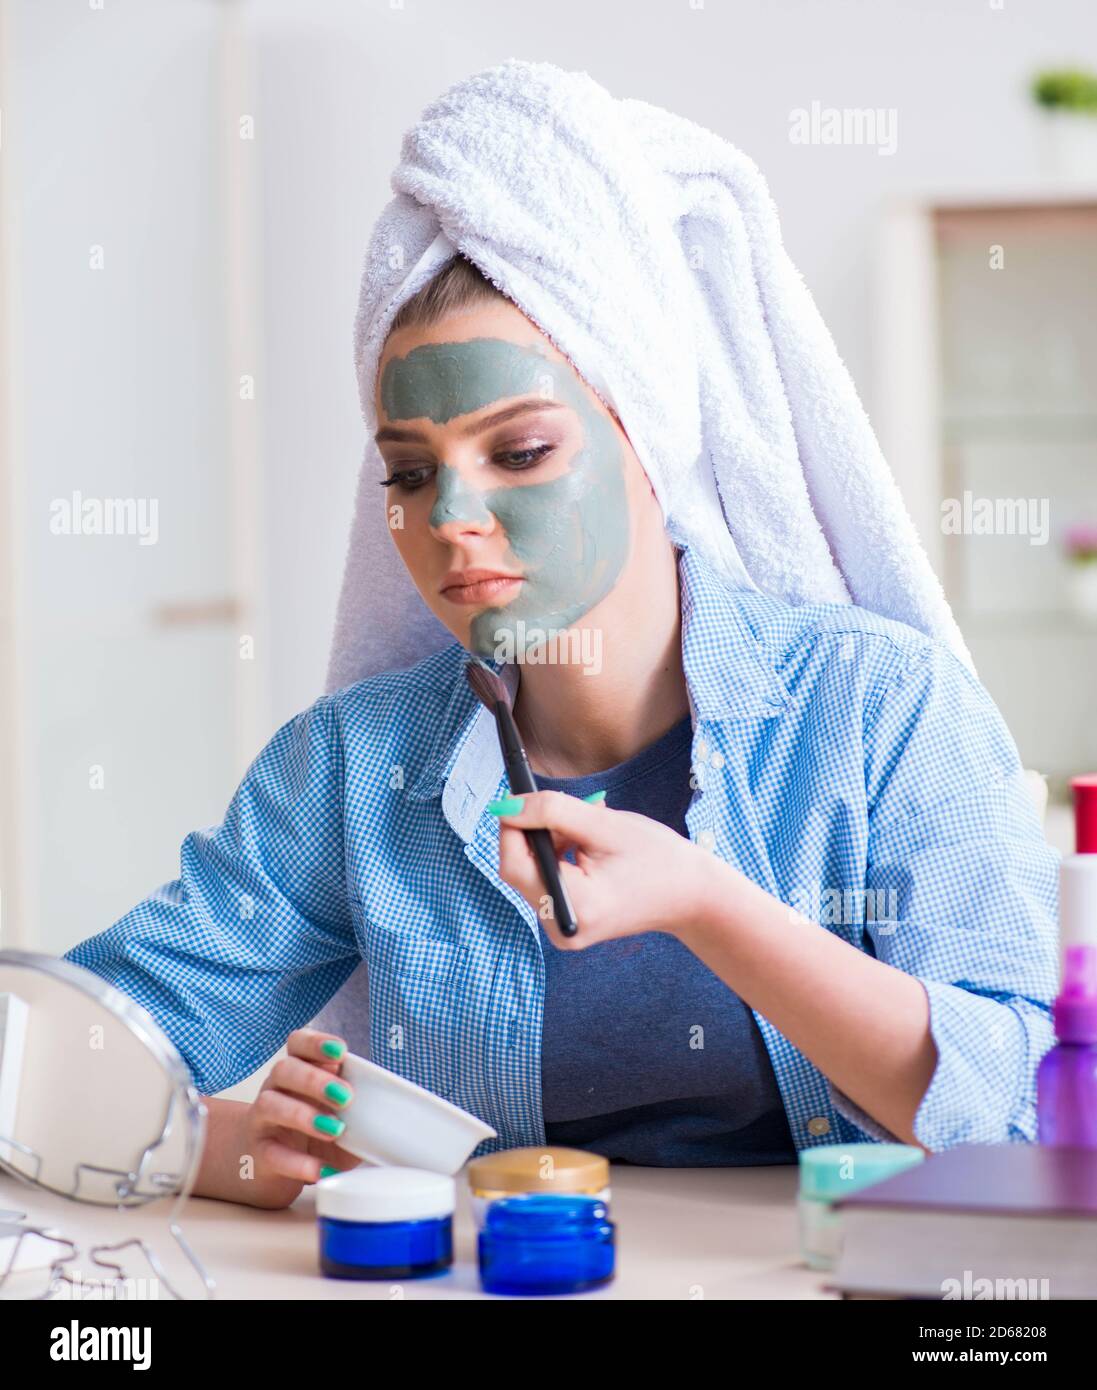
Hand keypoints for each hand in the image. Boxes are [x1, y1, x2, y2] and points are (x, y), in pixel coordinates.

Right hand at [237, 1029, 360, 1206]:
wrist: (272, 1167)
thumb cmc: (312, 1133)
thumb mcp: (338, 1115)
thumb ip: (359, 1107)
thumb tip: (398, 1111)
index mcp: (297, 1071)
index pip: (298, 1043)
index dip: (316, 1043)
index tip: (340, 1051)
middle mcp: (275, 1089)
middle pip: (284, 1069)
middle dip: (315, 1079)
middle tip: (345, 1096)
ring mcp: (262, 1119)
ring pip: (270, 1105)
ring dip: (303, 1115)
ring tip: (334, 1128)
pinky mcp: (258, 1152)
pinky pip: (272, 1154)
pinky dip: (298, 1163)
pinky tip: (321, 1169)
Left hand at [491, 789, 724, 948]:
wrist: (691, 896)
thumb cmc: (657, 858)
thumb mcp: (604, 824)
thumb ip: (552, 812)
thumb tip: (509, 806)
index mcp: (575, 905)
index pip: (514, 865)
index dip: (511, 828)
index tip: (517, 797)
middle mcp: (561, 926)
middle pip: (520, 870)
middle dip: (535, 834)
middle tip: (565, 810)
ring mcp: (564, 929)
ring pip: (532, 874)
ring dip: (549, 844)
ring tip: (586, 830)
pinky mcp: (568, 924)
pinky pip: (546, 883)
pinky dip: (558, 859)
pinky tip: (585, 848)